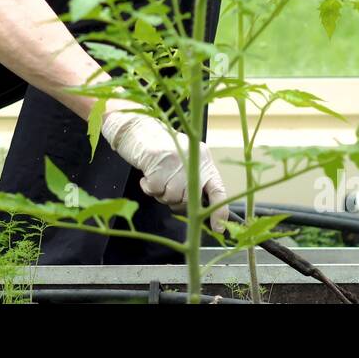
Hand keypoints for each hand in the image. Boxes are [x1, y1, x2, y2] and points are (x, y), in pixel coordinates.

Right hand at [100, 107, 229, 233]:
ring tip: (156, 177)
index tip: (217, 229)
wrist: (138, 129)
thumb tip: (199, 208)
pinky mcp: (157, 162)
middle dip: (176, 201)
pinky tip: (147, 174)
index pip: (218, 190)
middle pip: (189, 199)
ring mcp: (175, 161)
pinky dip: (148, 187)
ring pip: (171, 197)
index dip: (220, 212)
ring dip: (161, 193)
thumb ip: (194, 179)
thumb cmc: (162, 148)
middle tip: (167, 188)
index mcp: (203, 160)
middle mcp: (192, 159)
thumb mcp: (185, 159)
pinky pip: (154, 190)